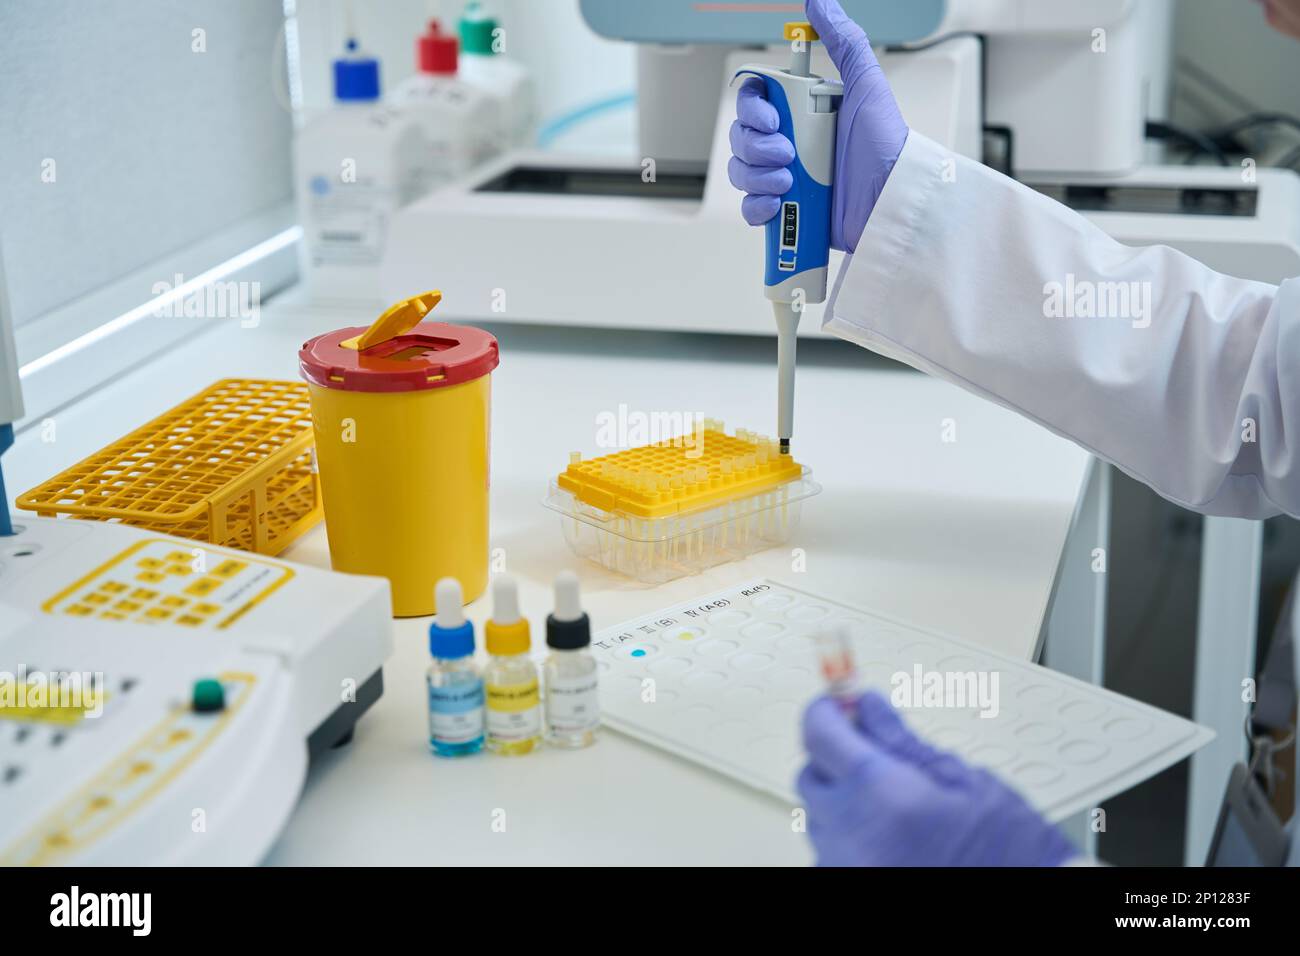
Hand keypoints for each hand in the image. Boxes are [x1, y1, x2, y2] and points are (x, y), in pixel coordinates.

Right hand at [727, 0, 908, 252]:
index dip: (753, 109)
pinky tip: (776, 204)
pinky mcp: (786, 211)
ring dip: (756, 176)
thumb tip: (820, 4)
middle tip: (787, 153)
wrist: (890, 202)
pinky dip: (756, 207)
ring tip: (786, 181)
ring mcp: (785, 177)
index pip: (755, 101)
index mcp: (803, 113)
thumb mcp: (866, 86)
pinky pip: (750, 208)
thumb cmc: (884, 147)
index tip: (774, 119)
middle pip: (742, 136)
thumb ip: (843, 42)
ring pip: (741, 171)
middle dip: (756, 146)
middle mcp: (791, 143)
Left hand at [797, 692, 1076, 865]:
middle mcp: (851, 831)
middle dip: (835, 757)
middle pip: (811, 773)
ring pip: (818, 813)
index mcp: (881, 793)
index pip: (818, 731)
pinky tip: (888, 834)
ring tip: (892, 803)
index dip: (827, 709)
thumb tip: (869, 707)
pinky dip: (851, 834)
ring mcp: (844, 864)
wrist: (1029, 903)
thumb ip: (904, 740)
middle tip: (872, 751)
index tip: (839, 701)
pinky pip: (831, 847)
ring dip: (844, 798)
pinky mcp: (845, 885)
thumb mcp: (964, 780)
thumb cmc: (1008, 852)